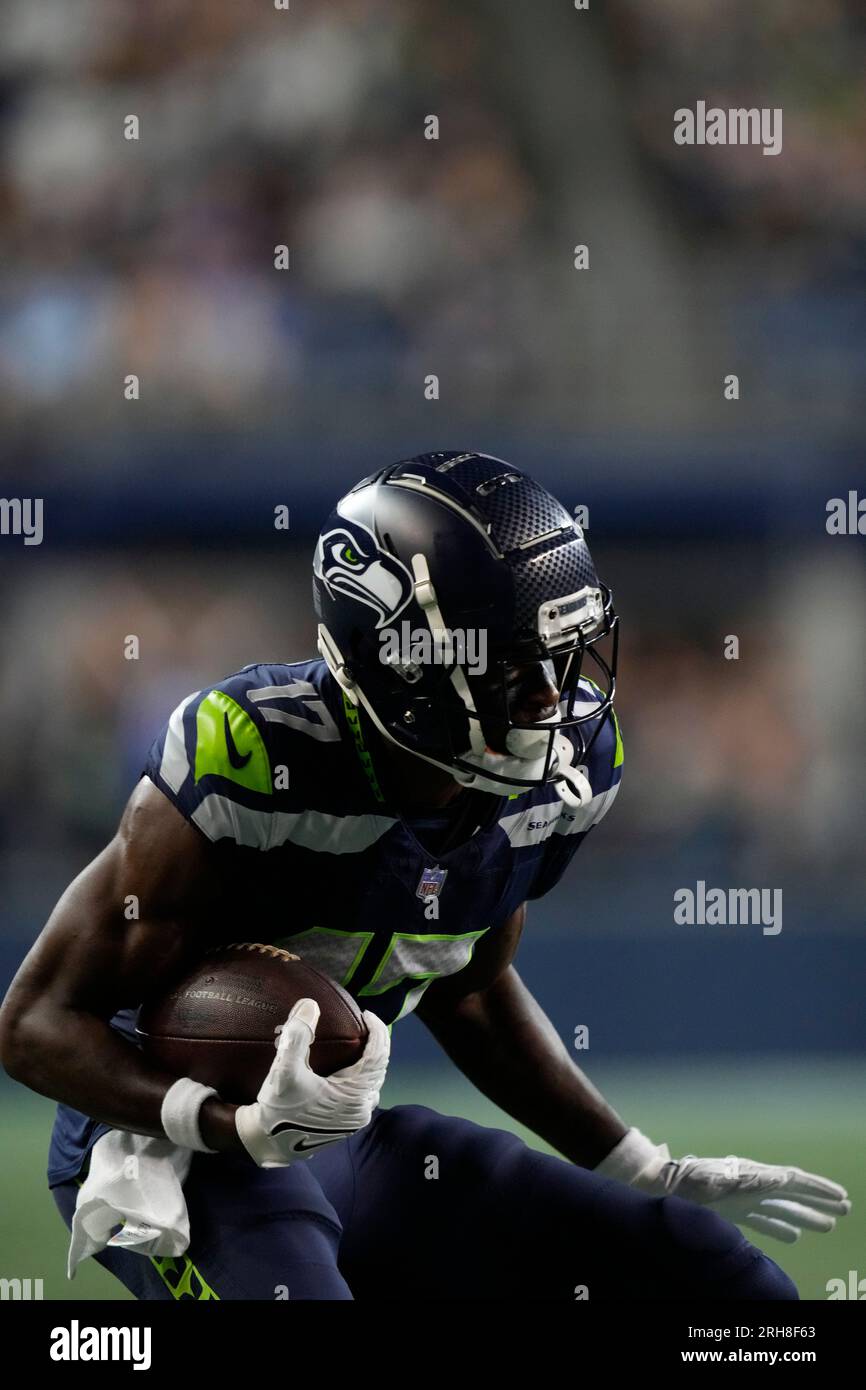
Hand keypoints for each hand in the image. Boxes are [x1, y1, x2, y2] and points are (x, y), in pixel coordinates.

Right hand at [235, 998, 389, 1166]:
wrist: (266, 1143)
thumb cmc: (277, 1108)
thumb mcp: (284, 1071)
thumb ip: (298, 1036)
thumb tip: (310, 1005)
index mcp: (353, 1095)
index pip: (378, 1056)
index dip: (377, 1031)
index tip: (366, 1013)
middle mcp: (360, 1109)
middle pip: (379, 1068)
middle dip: (376, 1044)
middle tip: (363, 1024)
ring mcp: (354, 1119)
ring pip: (372, 1082)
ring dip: (370, 1062)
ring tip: (358, 1043)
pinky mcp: (346, 1124)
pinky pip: (363, 1093)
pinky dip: (360, 1076)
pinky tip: (346, 1067)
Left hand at [595, 1128, 850, 1243]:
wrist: (660, 1186)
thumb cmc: (685, 1181)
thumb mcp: (713, 1178)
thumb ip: (743, 1179)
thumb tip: (779, 1179)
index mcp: (752, 1175)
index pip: (792, 1181)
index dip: (817, 1189)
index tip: (840, 1197)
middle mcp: (751, 1185)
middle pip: (793, 1193)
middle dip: (819, 1202)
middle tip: (846, 1209)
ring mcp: (742, 1199)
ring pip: (782, 1209)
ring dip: (806, 1217)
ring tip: (830, 1227)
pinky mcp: (732, 1212)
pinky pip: (764, 1222)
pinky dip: (781, 1229)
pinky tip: (795, 1238)